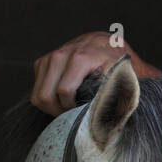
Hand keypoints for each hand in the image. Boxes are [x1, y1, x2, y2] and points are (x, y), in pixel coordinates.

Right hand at [30, 29, 161, 115]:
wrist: (111, 45)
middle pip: (45, 95)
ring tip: (69, 109)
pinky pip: (36, 89)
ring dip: (51, 108)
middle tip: (73, 116)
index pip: (63, 92)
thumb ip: (117, 94)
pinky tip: (63, 100)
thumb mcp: (125, 79)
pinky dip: (47, 99)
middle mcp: (63, 53)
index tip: (83, 116)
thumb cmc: (120, 66)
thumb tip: (108, 116)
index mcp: (82, 57)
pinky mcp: (44, 61)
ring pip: (38, 94)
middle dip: (58, 112)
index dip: (71, 111)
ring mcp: (52, 56)